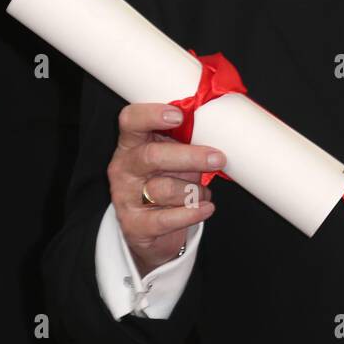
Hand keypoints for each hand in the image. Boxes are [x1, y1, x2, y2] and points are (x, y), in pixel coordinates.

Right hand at [107, 103, 226, 276]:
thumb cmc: (168, 180)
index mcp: (132, 143)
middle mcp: (124, 167)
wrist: (154, 228)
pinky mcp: (134, 225)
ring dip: (193, 191)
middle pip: (151, 156)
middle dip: (189, 157)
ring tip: (202, 192)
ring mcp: (125, 197)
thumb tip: (219, 129)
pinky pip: (165, 219)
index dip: (151, 115)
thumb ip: (185, 140)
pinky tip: (205, 208)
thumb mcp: (174, 155)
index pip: (131, 121)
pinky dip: (191, 213)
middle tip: (218, 159)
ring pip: (163, 189)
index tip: (179, 116)